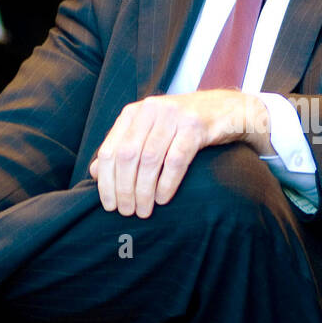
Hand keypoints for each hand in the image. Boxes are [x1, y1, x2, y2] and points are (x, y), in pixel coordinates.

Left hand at [88, 90, 271, 216]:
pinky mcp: (195, 126)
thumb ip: (123, 148)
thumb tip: (95, 172)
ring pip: (149, 159)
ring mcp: (174, 116)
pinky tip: (163, 199)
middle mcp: (151, 110)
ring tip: (143, 210)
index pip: (109, 150)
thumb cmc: (183, 127)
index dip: (106, 181)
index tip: (109, 205)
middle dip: (124, 189)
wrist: (227, 110)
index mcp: (133, 113)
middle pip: (127, 156)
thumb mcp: (149, 132)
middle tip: (127, 211)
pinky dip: (166, 183)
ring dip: (143, 190)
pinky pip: (176, 160)